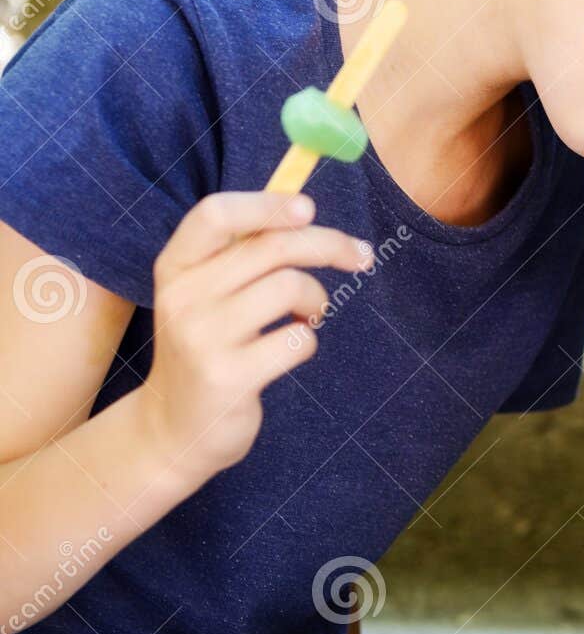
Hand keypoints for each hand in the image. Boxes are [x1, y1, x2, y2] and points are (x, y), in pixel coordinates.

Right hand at [138, 192, 373, 474]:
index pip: (215, 214)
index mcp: (175, 267)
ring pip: (290, 287)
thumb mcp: (207, 293)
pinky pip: (298, 339)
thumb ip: (243, 251)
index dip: (266, 204)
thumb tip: (303, 204)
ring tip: (308, 315)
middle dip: (330, 244)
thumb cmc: (208, 346)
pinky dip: (308, 339)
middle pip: (272, 247)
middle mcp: (182, 297)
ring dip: (316, 299)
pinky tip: (290, 349)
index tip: (308, 207)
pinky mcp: (227, 377)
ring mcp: (201, 338)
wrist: (173, 429)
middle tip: (361, 255)